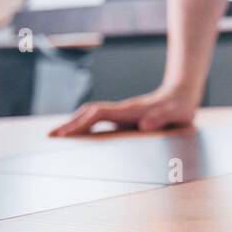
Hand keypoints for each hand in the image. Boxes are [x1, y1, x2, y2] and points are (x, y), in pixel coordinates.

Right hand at [48, 84, 199, 136]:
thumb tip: (144, 125)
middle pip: (88, 113)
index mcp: (129, 111)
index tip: (65, 133)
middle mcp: (121, 110)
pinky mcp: (123, 117)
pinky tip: (79, 137)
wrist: (182, 95)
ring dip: (74, 124)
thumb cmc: (179, 108)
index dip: (81, 123)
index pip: (98, 115)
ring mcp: (120, 113)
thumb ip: (162, 117)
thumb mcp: (176, 113)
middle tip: (50, 136)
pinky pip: (98, 120)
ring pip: (91, 115)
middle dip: (70, 124)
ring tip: (56, 136)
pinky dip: (85, 126)